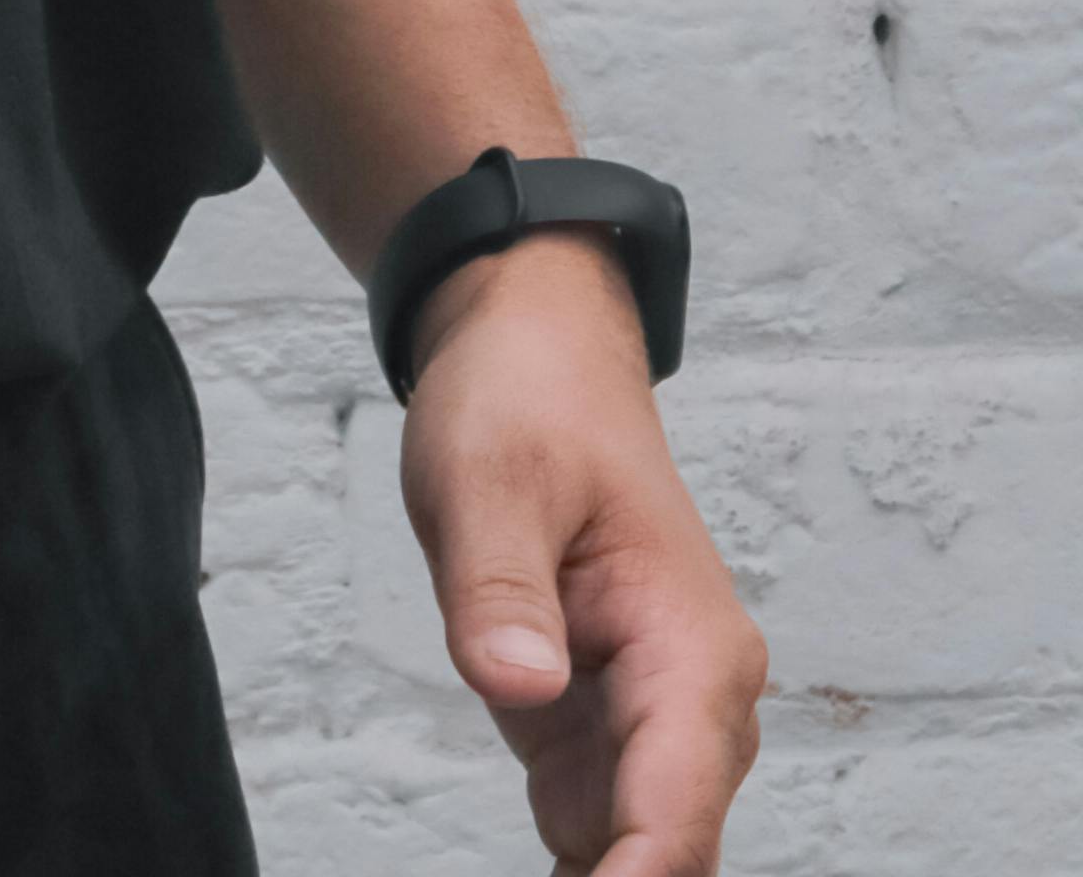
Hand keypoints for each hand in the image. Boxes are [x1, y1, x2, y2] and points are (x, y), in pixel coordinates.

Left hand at [403, 241, 764, 873]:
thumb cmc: (526, 403)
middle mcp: (695, 702)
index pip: (675, 808)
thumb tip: (521, 686)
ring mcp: (651, 725)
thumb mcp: (489, 476)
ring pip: (642, 856)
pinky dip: (580, 871)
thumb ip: (502, 588)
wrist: (537, 358)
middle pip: (672, 852)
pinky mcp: (599, 732)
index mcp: (692, 647)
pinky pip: (602, 836)